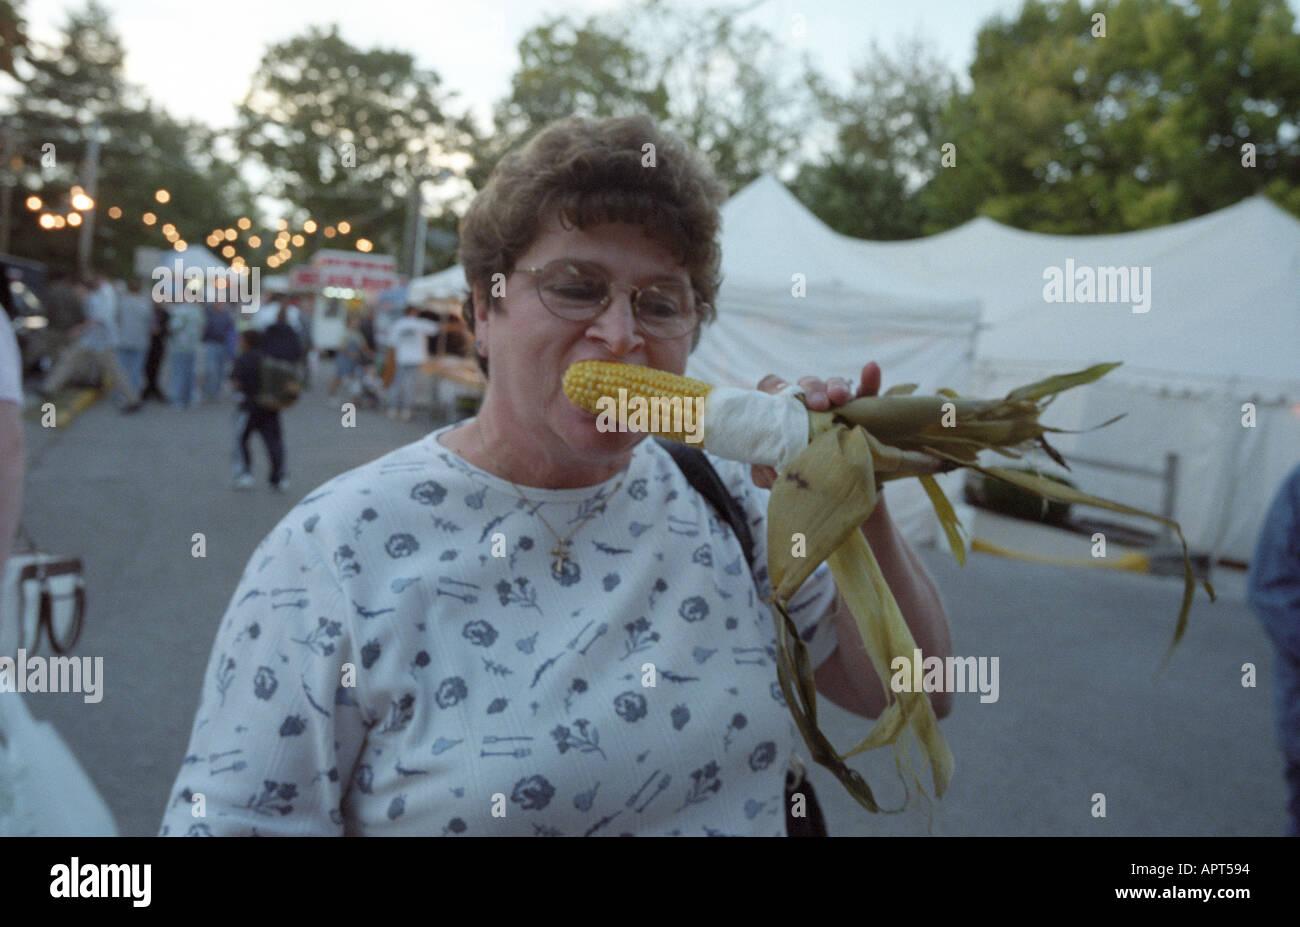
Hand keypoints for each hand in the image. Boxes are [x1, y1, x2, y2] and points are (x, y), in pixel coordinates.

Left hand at [750, 361, 882, 489]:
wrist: (827, 492)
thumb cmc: (795, 475)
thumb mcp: (776, 473)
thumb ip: (764, 469)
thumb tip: (765, 468)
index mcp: (783, 413)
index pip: (774, 388)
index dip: (775, 386)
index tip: (780, 393)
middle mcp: (808, 405)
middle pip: (807, 387)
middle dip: (812, 390)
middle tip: (817, 404)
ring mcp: (836, 407)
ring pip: (834, 388)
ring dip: (836, 387)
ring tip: (840, 396)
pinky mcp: (862, 413)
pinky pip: (866, 393)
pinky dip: (869, 380)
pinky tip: (871, 369)